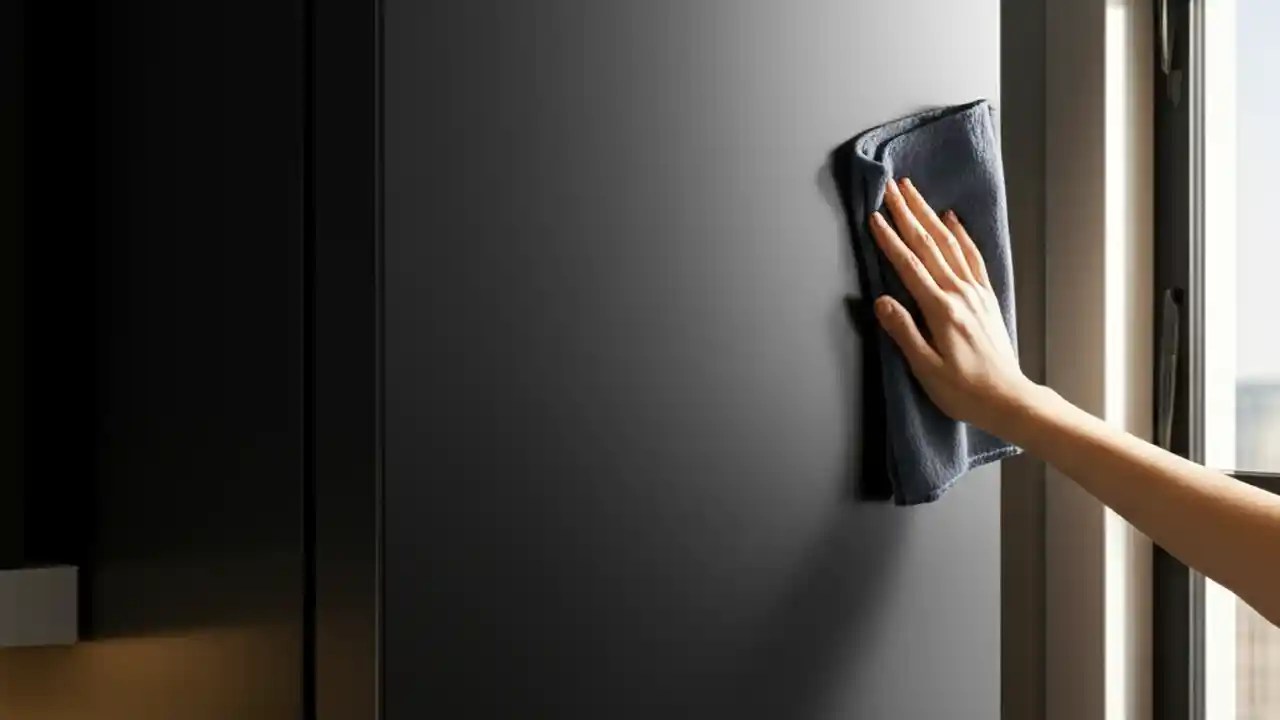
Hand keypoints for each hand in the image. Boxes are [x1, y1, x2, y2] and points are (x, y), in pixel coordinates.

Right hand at [869, 178, 1036, 434]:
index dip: (889, 240)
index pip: (909, 266)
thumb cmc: (962, 389)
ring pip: (949, 243)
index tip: (874, 216)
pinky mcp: (986, 297)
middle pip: (928, 245)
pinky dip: (961, 234)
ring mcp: (975, 292)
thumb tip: (881, 301)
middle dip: (907, 213)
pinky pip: (972, 256)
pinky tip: (952, 219)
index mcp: (941, 310)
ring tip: (914, 192)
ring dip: (929, 215)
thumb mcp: (925, 368)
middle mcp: (960, 294)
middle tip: (890, 188)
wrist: (1006, 399)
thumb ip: (903, 331)